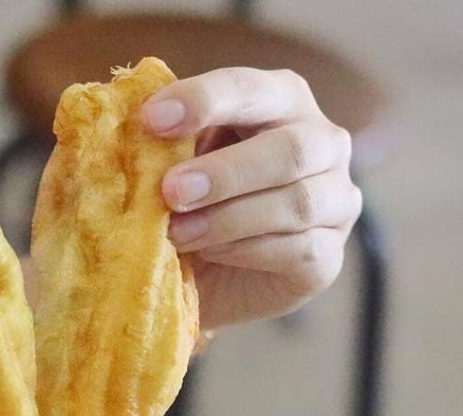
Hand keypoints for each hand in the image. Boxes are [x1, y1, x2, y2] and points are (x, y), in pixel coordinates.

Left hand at [143, 67, 361, 327]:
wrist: (208, 278)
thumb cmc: (191, 208)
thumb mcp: (175, 170)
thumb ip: (165, 149)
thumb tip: (127, 134)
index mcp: (281, 101)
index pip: (251, 88)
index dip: (204, 99)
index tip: (151, 119)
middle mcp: (323, 143)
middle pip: (290, 149)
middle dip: (225, 172)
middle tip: (171, 193)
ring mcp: (335, 201)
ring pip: (296, 203)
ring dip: (228, 219)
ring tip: (177, 234)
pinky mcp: (327, 257)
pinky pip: (297, 249)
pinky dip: (246, 251)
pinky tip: (209, 253)